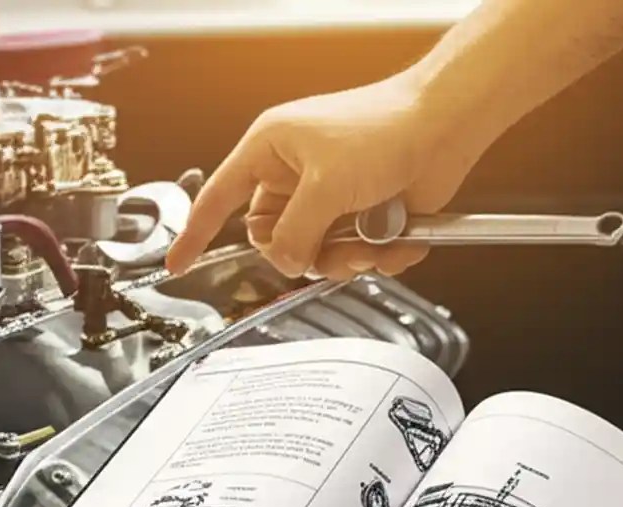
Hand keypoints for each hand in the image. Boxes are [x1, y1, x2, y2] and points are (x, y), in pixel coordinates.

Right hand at [166, 71, 489, 278]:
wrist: (446, 127)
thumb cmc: (385, 128)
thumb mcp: (325, 185)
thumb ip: (295, 233)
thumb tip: (287, 263)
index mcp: (269, 150)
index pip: (217, 198)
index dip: (195, 234)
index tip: (177, 264)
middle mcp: (294, 174)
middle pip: (274, 240)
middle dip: (305, 253)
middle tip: (330, 248)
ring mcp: (328, 195)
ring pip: (315, 254)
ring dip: (346, 258)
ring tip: (371, 242)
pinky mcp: (360, 213)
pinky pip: (352, 254)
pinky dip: (377, 254)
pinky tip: (395, 238)